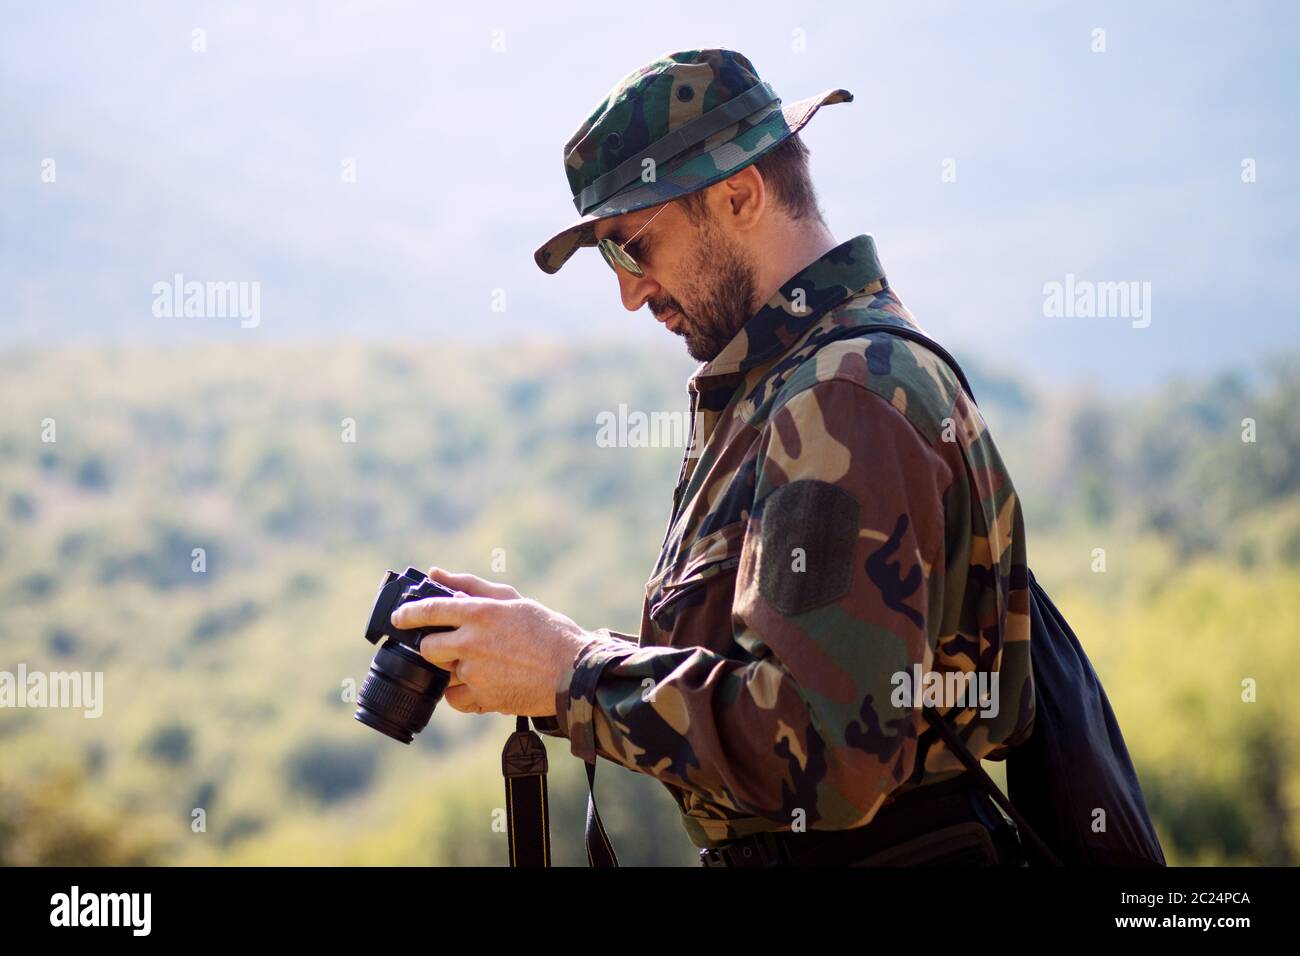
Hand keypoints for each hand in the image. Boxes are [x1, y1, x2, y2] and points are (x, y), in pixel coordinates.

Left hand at [390, 567, 596, 717]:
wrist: (575, 673)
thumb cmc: (549, 632)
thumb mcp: (514, 601)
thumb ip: (471, 586)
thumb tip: (435, 574)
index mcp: (480, 613)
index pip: (429, 609)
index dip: (408, 614)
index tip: (399, 618)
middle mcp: (472, 642)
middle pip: (429, 647)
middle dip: (435, 646)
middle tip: (454, 645)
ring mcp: (475, 673)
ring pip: (443, 673)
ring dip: (453, 669)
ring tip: (482, 665)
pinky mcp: (483, 699)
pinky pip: (455, 699)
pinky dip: (462, 694)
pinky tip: (481, 684)